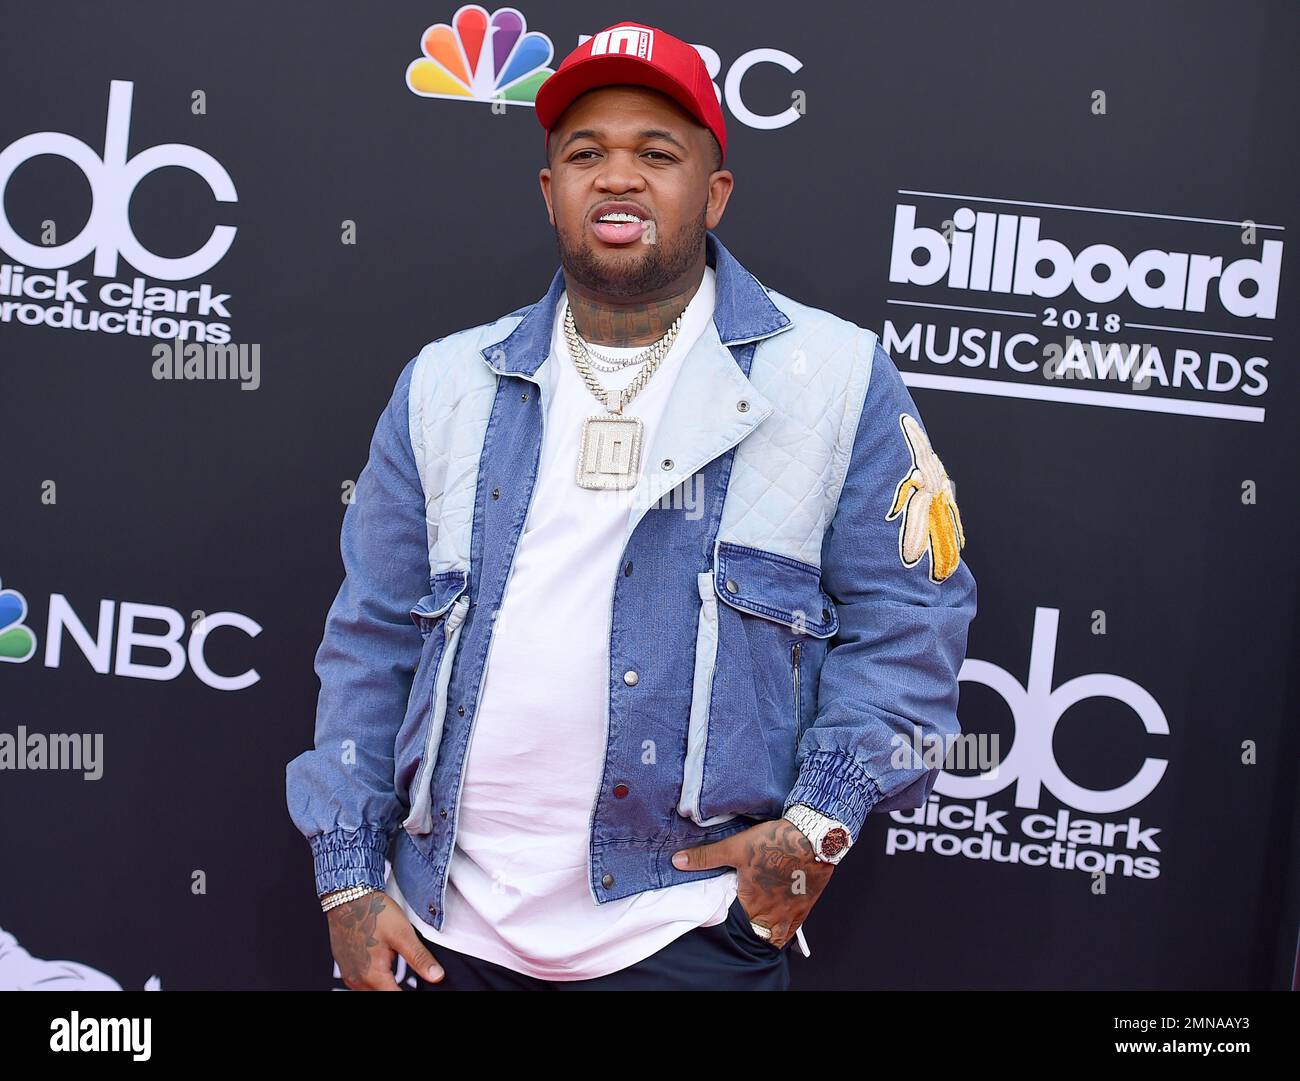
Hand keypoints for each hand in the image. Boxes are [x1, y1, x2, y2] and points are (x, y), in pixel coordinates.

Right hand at [325, 889, 443, 989]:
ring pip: (371, 991)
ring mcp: (349, 974)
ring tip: (396, 968)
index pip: (395, 997)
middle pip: (383, 995)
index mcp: (372, 975)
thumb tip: (436, 975)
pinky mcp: (345, 967)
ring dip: (386, 986)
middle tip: (412, 978)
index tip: (421, 988)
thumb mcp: (402, 934)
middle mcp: (357, 980)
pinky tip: (382, 966)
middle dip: (397, 989)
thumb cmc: (372, 911)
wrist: (347, 896)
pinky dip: (374, 979)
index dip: (410, 994)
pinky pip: (361, 983)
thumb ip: (420, 958)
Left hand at [671, 818, 834, 949]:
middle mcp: (769, 914)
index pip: (733, 923)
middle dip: (745, 929)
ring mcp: (789, 914)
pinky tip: (778, 930)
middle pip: (753, 932)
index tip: (722, 915)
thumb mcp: (735, 847)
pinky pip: (792, 931)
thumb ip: (706, 857)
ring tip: (755, 927)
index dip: (726, 920)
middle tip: (739, 920)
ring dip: (763, 933)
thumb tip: (677, 861)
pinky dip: (783, 934)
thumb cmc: (774, 843)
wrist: (813, 839)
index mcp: (750, 902)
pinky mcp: (804, 909)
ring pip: (773, 936)